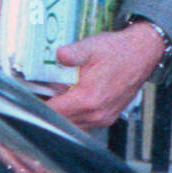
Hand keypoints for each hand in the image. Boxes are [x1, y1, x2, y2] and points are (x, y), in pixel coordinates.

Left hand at [46, 23, 164, 129]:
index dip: (39, 106)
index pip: (53, 112)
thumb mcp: (92, 46)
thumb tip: (58, 56)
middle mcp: (96, 114)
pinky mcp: (107, 118)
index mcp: (88, 98)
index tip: (29, 99)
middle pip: (61, 121)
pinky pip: (84, 124)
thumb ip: (72, 54)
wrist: (142, 54)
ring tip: (56, 98)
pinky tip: (72, 102)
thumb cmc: (118, 51)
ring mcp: (103, 118)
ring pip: (72, 125)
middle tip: (40, 97)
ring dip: (62, 115)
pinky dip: (75, 117)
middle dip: (49, 111)